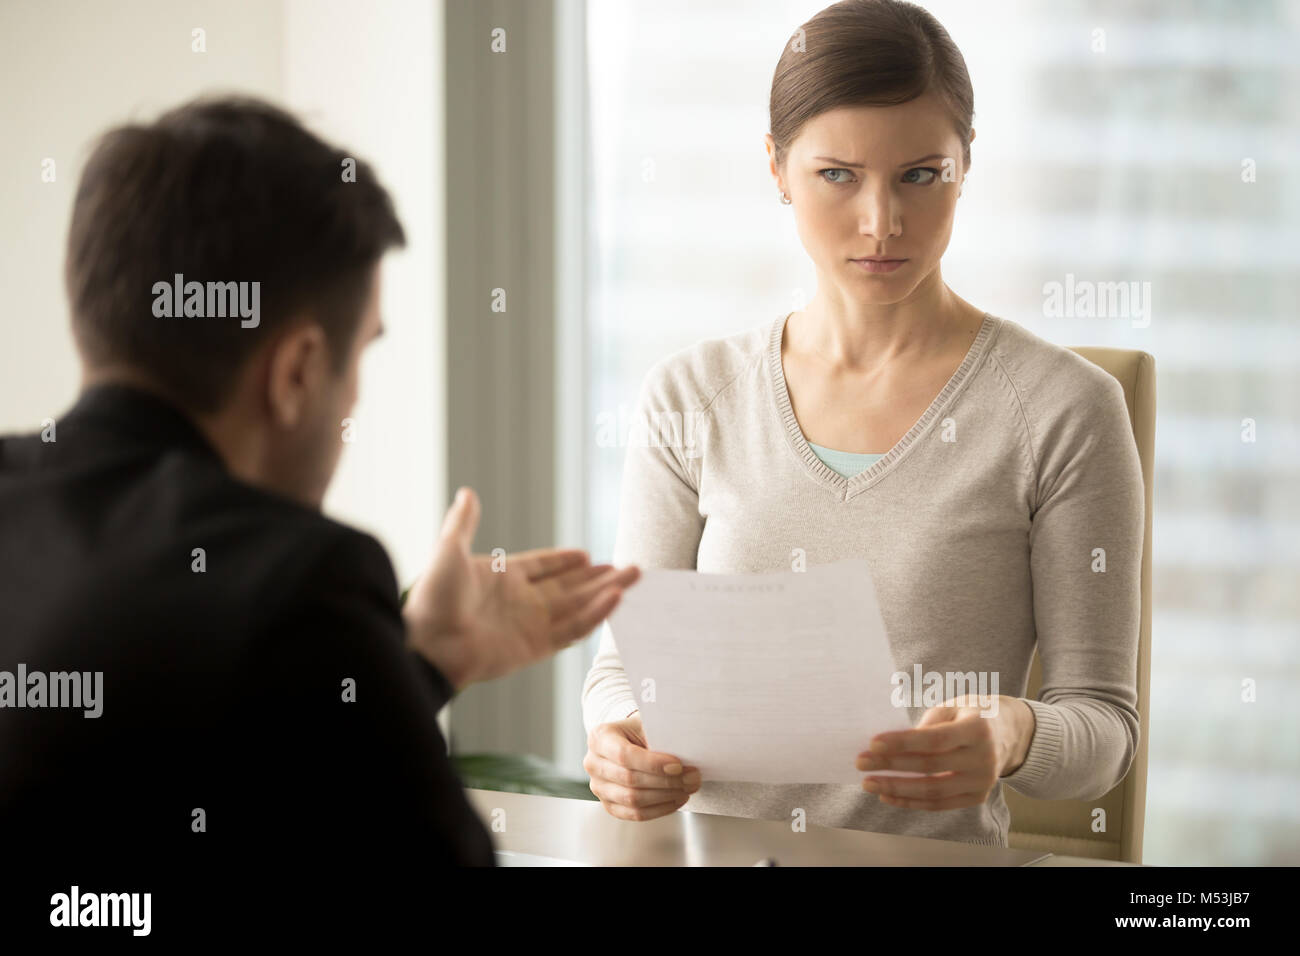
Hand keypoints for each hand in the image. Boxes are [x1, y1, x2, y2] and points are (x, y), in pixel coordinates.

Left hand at [404, 487, 640, 690]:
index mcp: (502, 578)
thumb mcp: (448, 551)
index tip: (586, 555)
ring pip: (578, 605)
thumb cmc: (431, 598)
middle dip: (599, 577)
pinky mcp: (535, 648)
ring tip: (635, 575)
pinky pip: (573, 628)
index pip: (542, 566)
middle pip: (569, 587)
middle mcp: (521, 602)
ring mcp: (530, 625)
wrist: (426, 644)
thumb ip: (463, 524)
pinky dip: (596, 614)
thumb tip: (466, 492)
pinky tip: (615, 598)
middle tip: (630, 566)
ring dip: (606, 591)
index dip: (563, 561)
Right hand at [585, 713, 700, 820]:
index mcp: (600, 737)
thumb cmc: (640, 730)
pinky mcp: (608, 804)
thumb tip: (686, 752)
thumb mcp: (648, 723)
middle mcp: (593, 762)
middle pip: (629, 779)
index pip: (624, 754)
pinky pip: (635, 814)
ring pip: (633, 800)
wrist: (629, 740)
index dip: (653, 763)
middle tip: (691, 777)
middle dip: (666, 781)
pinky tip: (676, 799)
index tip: (678, 765)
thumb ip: (661, 735)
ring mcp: (598, 786)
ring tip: (687, 788)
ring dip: (665, 796)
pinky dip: (659, 809)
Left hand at [854, 695, 1035, 810]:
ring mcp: (983, 782)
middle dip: (890, 766)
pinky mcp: (977, 797)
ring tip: (869, 783)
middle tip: (861, 763)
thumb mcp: (952, 706)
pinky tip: (888, 795)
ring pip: (933, 791)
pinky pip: (939, 804)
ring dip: (897, 789)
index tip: (872, 743)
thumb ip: (926, 724)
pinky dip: (911, 801)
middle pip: (930, 767)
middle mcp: (984, 758)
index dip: (902, 743)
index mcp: (978, 728)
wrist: (1009, 734)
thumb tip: (894, 747)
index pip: (935, 739)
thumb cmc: (971, 714)